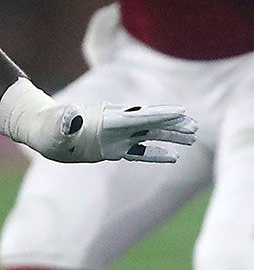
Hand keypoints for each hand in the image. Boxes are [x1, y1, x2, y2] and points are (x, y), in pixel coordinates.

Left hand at [2, 84, 197, 163]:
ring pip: (151, 135)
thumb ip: (67, 121)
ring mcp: (117, 137)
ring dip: (171, 136)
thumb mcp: (56, 125)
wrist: (43, 130)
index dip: (160, 114)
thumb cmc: (48, 127)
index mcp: (109, 119)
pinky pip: (140, 151)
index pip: (139, 116)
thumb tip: (72, 115)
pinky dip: (157, 153)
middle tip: (194, 126)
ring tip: (192, 137)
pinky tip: (174, 157)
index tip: (180, 111)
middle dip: (173, 124)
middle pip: (151, 123)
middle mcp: (117, 126)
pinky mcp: (113, 148)